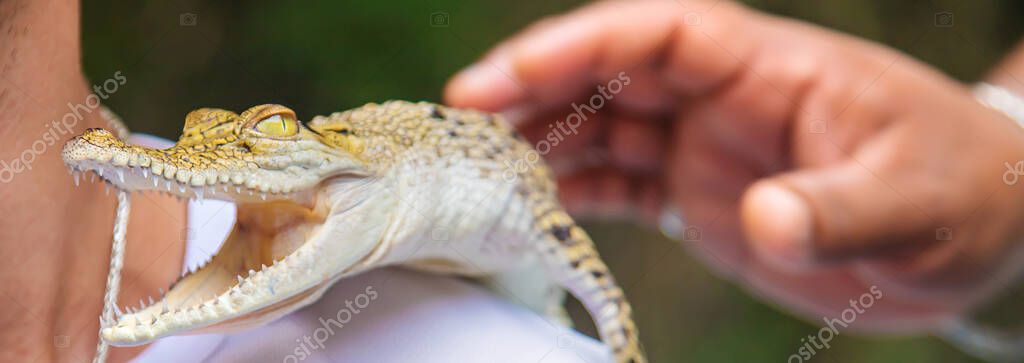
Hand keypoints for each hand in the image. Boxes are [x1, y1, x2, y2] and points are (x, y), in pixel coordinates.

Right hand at [445, 0, 1023, 331]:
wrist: (975, 230)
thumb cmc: (960, 192)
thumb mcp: (918, 200)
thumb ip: (844, 208)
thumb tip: (769, 217)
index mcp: (768, 68)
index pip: (659, 34)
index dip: (578, 47)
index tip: (507, 77)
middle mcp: (724, 99)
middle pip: (611, 76)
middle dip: (535, 90)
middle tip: (463, 120)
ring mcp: (706, 145)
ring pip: (604, 129)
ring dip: (543, 142)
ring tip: (480, 168)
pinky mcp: (701, 195)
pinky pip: (621, 184)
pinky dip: (574, 193)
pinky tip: (532, 209)